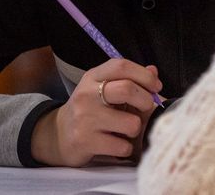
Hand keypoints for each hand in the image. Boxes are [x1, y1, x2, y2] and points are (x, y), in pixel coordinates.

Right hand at [30, 58, 162, 166]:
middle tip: (147, 107)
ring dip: (135, 129)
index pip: (121, 66)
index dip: (144, 75)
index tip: (156, 87)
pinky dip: (125, 148)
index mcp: (92, 77)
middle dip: (146, 100)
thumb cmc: (89, 110)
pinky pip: (122, 147)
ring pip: (131, 123)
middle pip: (127, 89)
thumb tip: (153, 71)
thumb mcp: (103, 89)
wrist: (59, 135)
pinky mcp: (85, 141)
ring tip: (125, 130)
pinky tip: (116, 144)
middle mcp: (86, 94)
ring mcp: (85, 118)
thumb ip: (128, 79)